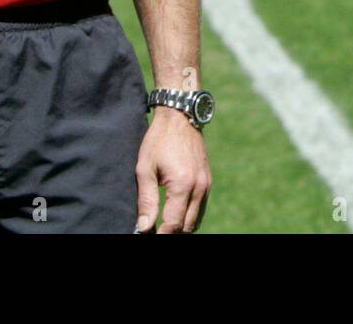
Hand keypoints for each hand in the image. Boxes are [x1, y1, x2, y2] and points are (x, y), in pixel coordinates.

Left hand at [135, 108, 211, 232]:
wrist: (180, 116)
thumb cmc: (159, 140)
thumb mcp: (145, 168)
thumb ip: (146, 200)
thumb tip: (144, 227)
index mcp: (183, 185)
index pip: (174, 224)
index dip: (161, 235)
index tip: (149, 235)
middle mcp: (199, 187)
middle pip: (187, 226)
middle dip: (171, 233)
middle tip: (155, 230)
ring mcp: (206, 184)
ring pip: (196, 220)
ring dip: (181, 227)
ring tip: (163, 225)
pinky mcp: (208, 180)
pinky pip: (201, 208)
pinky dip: (189, 216)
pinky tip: (175, 213)